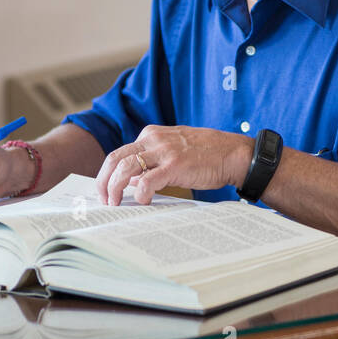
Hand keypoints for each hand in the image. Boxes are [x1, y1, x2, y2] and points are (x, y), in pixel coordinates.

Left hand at [98, 125, 253, 205]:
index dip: (108, 174)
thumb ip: (153, 160)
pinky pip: (147, 181)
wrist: (234, 154)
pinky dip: (139, 194)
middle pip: (115, 159)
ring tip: (115, 204)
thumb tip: (133, 179)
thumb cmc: (207, 154)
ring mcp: (164, 151)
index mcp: (151, 134)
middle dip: (103, 182)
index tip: (106, 192)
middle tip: (104, 200)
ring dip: (114, 188)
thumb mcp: (174, 149)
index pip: (119, 153)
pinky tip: (144, 201)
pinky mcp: (175, 165)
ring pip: (125, 168)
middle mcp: (154, 139)